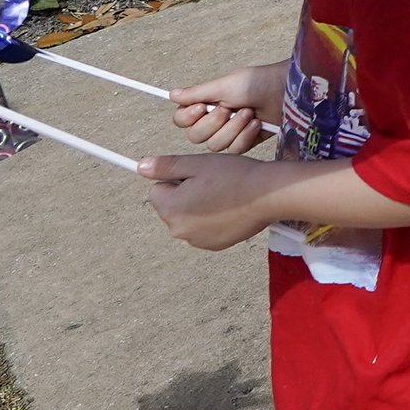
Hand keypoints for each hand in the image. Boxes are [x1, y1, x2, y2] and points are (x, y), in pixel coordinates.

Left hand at [140, 152, 285, 250]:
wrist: (268, 195)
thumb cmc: (235, 176)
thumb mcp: (198, 164)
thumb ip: (166, 167)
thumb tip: (141, 167)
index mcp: (171, 208)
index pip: (157, 191)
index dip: (177, 179)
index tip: (197, 175)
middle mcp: (178, 229)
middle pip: (172, 206)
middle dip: (186, 195)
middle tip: (213, 183)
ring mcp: (196, 240)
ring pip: (189, 218)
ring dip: (200, 208)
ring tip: (225, 195)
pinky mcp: (214, 245)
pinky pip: (203, 229)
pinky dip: (212, 220)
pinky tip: (230, 209)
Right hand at [170, 64, 285, 153]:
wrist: (289, 92)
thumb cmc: (259, 82)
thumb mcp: (226, 84)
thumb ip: (198, 93)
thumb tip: (171, 94)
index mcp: (208, 104)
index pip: (182, 120)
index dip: (188, 117)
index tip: (202, 107)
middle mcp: (217, 120)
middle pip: (196, 137)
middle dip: (214, 123)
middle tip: (231, 108)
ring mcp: (232, 133)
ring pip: (215, 146)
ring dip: (233, 128)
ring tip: (250, 113)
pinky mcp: (247, 142)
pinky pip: (234, 150)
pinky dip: (246, 136)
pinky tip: (257, 124)